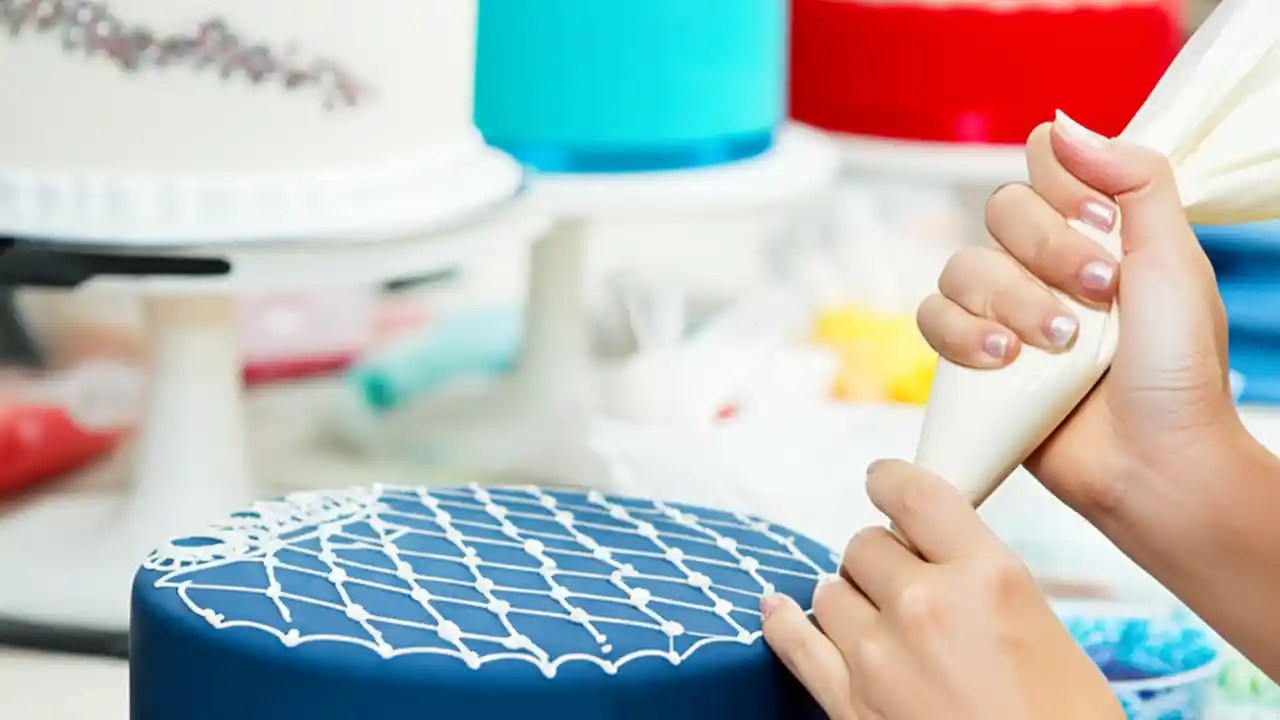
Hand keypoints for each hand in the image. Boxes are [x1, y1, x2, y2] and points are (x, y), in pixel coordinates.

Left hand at [762, 461, 1121, 719]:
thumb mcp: (1041, 625)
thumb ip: (979, 578)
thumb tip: (930, 555)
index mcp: (988, 576)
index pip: (914, 492)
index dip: (890, 480)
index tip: (883, 482)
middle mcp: (925, 605)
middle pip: (865, 543)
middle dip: (882, 559)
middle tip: (906, 584)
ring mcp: (878, 656)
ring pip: (830, 589)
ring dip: (850, 599)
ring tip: (879, 622)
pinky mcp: (847, 703)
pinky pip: (792, 642)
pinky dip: (783, 622)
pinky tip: (778, 609)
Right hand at [916, 111, 1242, 514]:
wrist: (1154, 460)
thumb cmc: (1178, 370)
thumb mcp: (1176, 261)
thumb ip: (1136, 180)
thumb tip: (1061, 124)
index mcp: (1094, 230)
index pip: (1044, 165)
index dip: (1063, 189)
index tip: (1103, 227)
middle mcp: (1043, 262)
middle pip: (1000, 209)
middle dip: (1045, 254)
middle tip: (1095, 298)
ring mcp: (1004, 309)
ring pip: (960, 266)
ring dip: (1009, 302)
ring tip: (1056, 345)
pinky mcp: (971, 357)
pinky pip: (932, 318)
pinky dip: (963, 336)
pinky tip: (1005, 362)